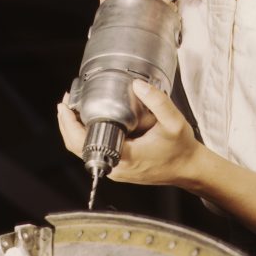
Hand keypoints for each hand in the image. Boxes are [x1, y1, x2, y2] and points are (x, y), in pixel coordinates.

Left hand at [56, 81, 199, 186]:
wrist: (189, 168)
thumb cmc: (182, 149)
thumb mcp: (174, 122)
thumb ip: (157, 101)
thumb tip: (137, 85)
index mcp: (123, 157)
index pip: (83, 144)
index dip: (69, 125)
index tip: (65, 106)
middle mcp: (115, 168)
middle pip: (78, 148)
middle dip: (68, 124)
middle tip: (66, 103)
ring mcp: (116, 170)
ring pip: (86, 152)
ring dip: (77, 131)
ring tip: (74, 110)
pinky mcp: (120, 169)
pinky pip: (96, 153)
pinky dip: (89, 137)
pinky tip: (91, 123)